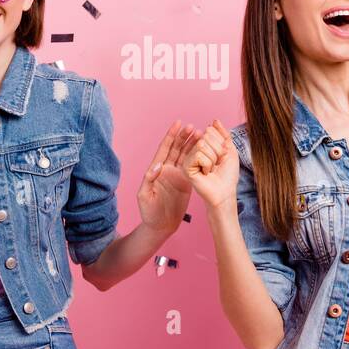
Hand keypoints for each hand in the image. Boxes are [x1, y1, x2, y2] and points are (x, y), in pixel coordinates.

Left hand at [136, 120, 199, 236]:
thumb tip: (157, 166)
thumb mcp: (145, 196)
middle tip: (193, 127)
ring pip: (185, 155)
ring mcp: (177, 175)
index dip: (171, 136)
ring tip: (201, 134)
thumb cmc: (149, 212)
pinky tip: (204, 149)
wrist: (160, 225)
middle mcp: (167, 169)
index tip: (178, 123)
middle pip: (176, 149)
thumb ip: (149, 180)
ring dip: (192, 144)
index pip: (165, 149)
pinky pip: (192, 166)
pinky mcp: (186, 182)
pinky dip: (198, 156)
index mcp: (157, 170)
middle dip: (184, 137)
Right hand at [182, 120, 238, 210]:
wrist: (225, 191)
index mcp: (203, 145)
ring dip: (213, 159)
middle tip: (216, 164)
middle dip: (217, 151)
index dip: (221, 143)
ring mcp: (189, 158)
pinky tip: (205, 173)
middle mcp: (194, 150)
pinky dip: (207, 164)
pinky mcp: (186, 167)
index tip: (221, 157)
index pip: (210, 130)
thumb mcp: (230, 150)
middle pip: (206, 135)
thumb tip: (215, 121)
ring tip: (210, 169)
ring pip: (202, 145)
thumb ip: (223, 134)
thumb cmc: (228, 174)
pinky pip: (199, 155)